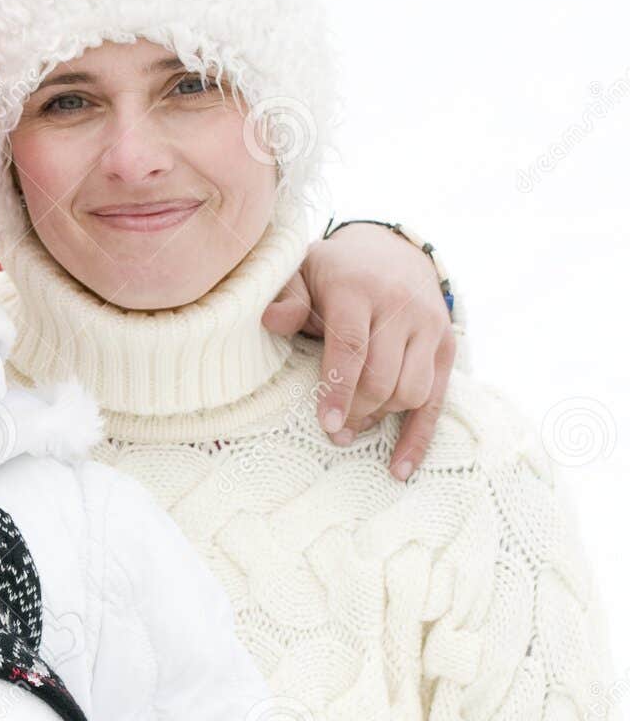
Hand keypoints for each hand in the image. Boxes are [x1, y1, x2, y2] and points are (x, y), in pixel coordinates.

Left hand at [263, 223, 453, 479]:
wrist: (392, 252)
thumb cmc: (335, 273)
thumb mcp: (303, 273)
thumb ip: (287, 296)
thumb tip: (273, 320)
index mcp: (359, 289)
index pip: (352, 346)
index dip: (338, 389)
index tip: (325, 424)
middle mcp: (401, 307)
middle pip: (383, 376)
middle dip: (357, 411)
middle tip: (333, 430)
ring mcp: (430, 326)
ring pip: (412, 390)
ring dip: (382, 417)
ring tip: (355, 425)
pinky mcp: (447, 346)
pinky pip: (437, 400)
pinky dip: (419, 437)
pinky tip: (399, 468)